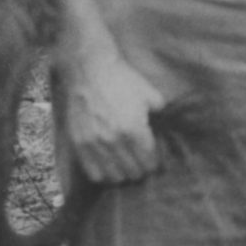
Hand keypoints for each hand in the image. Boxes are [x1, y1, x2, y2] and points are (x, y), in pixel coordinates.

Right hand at [60, 36, 168, 185]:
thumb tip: (166, 131)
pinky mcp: (79, 143)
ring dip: (123, 173)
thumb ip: (161, 115)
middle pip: (134, 173)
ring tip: (125, 165)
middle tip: (141, 161)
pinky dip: (104, 173)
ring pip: (115, 177)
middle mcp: (114, 140)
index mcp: (134, 129)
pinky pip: (93, 173)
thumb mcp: (150, 94)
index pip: (150, 162)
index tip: (154, 159)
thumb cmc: (122, 80)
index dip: (155, 163)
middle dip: (141, 169)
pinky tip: (108, 165)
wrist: (89, 69)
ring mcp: (94, 143)